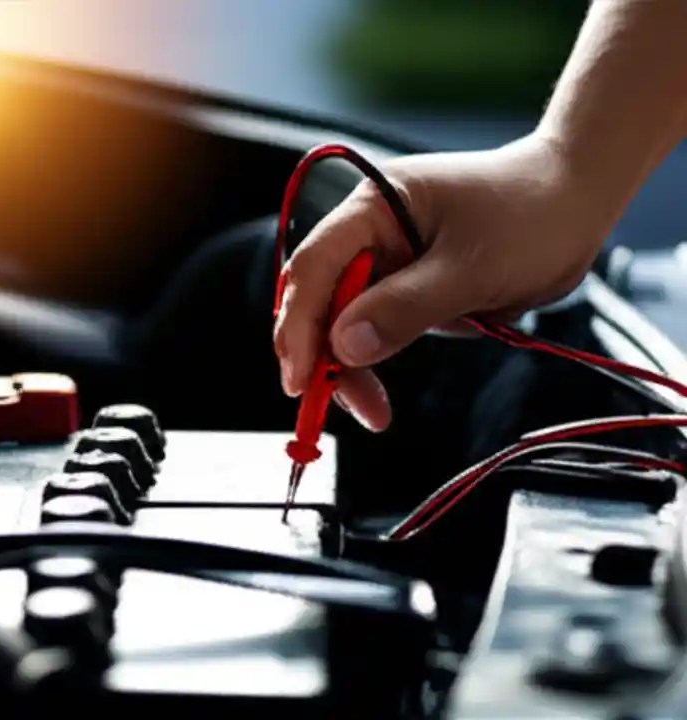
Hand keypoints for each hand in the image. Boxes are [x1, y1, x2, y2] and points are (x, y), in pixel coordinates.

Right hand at [273, 134, 615, 430]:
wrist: (576, 200)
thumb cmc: (530, 216)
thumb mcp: (471, 268)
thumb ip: (406, 307)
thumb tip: (345, 346)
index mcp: (372, 207)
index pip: (314, 267)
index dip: (299, 324)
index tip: (301, 379)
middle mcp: (367, 232)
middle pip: (317, 299)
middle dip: (319, 355)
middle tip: (332, 407)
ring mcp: (384, 261)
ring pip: (341, 321)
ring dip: (346, 368)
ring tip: (372, 411)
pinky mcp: (403, 286)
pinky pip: (372, 328)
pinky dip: (370, 362)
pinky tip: (380, 395)